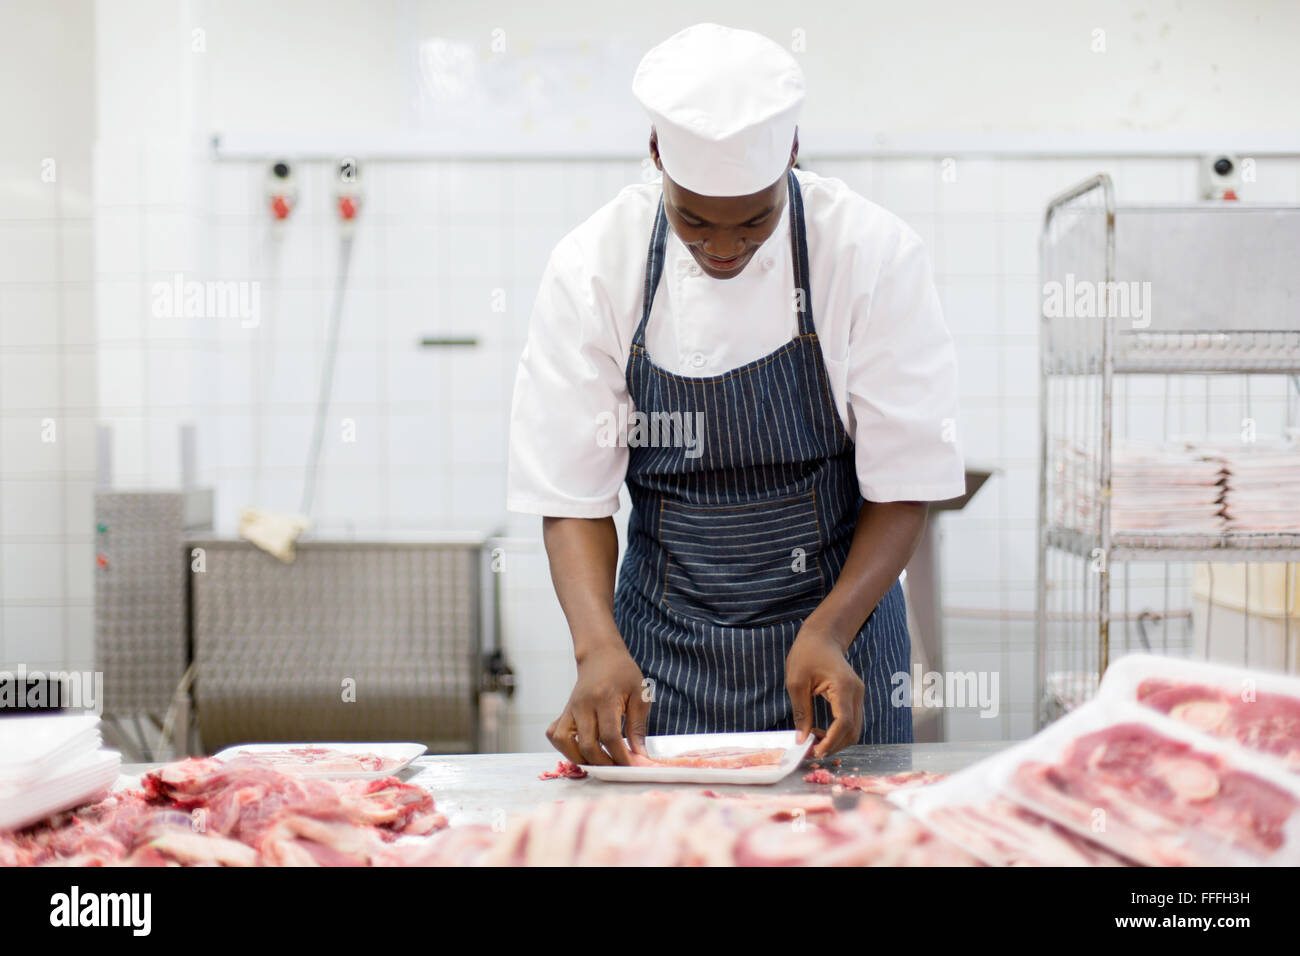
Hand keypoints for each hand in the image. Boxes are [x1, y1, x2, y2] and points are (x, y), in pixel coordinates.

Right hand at [546, 644, 650, 765]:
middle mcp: (583, 704)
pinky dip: (565, 748)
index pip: (610, 736)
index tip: (633, 766)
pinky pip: (555, 734)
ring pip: (564, 742)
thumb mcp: (639, 695)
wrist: (600, 654)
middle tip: (619, 768)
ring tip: (600, 762)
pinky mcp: (563, 711)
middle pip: (587, 744)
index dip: (621, 756)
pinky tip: (581, 750)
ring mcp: (569, 708)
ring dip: (581, 759)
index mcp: (604, 698)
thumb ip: (638, 727)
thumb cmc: (623, 673)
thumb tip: (639, 757)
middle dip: (604, 764)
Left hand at [785, 624, 864, 758]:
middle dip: (835, 746)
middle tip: (812, 751)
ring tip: (814, 742)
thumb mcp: (796, 682)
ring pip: (855, 730)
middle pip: (853, 731)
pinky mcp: (854, 698)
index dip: (831, 742)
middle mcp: (856, 693)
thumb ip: (801, 712)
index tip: (815, 752)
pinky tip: (822, 732)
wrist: (822, 636)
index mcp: (843, 686)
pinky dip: (839, 733)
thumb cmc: (807, 654)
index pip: (844, 723)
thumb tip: (801, 739)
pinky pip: (851, 722)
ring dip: (837, 741)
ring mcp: (858, 695)